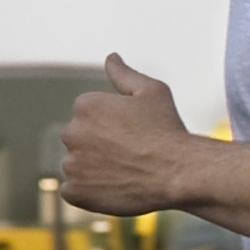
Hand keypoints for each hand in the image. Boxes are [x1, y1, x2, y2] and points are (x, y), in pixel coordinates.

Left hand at [59, 54, 200, 215]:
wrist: (177, 172)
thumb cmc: (167, 129)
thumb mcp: (151, 91)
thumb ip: (124, 74)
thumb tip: (111, 57)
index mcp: (85, 105)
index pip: (89, 116)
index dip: (113, 127)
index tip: (133, 135)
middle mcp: (72, 133)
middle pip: (81, 140)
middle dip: (100, 146)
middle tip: (131, 155)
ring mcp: (71, 164)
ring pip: (77, 165)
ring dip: (94, 169)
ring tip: (125, 172)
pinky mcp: (75, 191)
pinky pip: (73, 190)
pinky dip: (88, 192)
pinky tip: (113, 188)